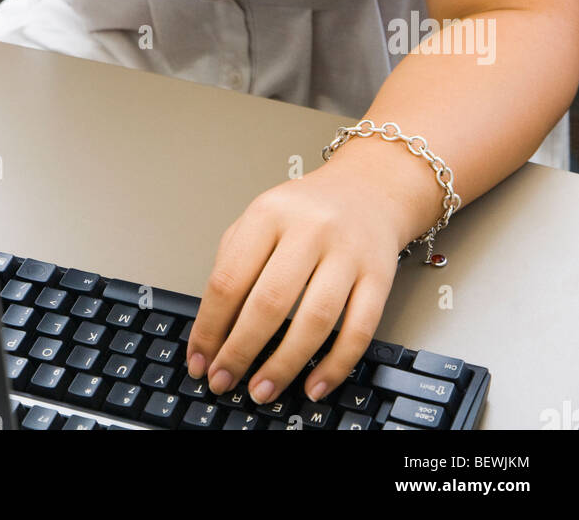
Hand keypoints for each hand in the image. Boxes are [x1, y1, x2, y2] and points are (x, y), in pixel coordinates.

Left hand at [185, 164, 407, 406]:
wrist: (369, 188)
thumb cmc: (307, 209)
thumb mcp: (261, 217)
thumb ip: (233, 261)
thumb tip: (211, 329)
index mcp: (270, 213)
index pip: (229, 278)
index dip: (209, 326)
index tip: (199, 359)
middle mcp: (310, 229)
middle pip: (269, 302)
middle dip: (240, 351)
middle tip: (223, 380)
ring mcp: (348, 253)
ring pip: (314, 321)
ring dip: (283, 365)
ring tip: (262, 390)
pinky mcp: (380, 276)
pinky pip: (359, 330)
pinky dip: (335, 365)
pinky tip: (314, 385)